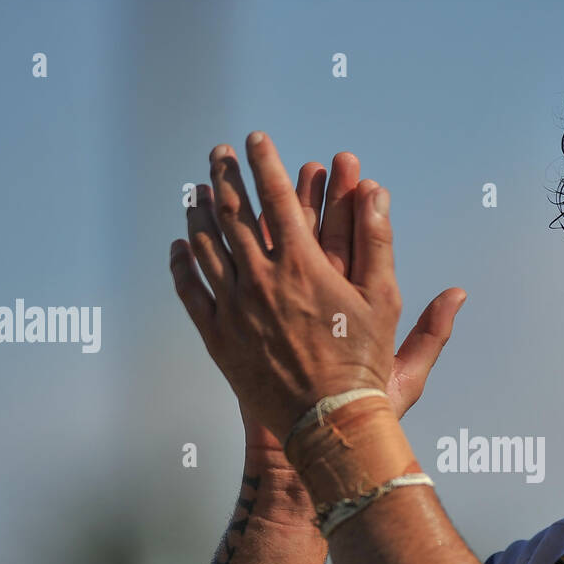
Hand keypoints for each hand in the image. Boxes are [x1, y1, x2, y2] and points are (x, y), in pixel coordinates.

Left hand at [169, 135, 464, 455]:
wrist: (329, 424)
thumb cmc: (363, 366)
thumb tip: (379, 194)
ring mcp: (235, 309)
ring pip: (206, 247)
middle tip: (217, 155)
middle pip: (233, 214)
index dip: (265, 162)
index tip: (256, 139)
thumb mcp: (384, 302)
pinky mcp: (219, 339)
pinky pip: (191, 293)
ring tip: (196, 193)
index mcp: (302, 265)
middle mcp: (261, 280)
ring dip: (199, 214)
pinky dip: (182, 265)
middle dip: (224, 177)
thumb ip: (380, 244)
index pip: (277, 198)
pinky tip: (179, 247)